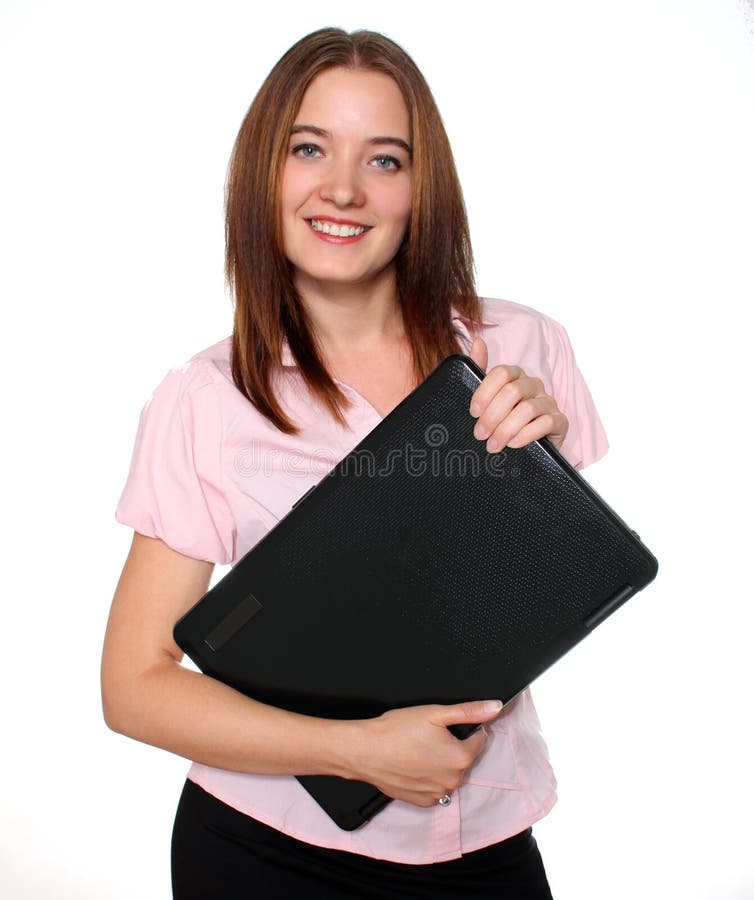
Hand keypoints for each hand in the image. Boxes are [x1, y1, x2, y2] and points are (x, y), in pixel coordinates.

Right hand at [342, 700, 502, 806]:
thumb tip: (494, 707)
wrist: (364, 750)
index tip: (446, 725)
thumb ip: (469, 711)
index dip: (465, 728)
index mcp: (460, 757)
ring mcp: (437, 793)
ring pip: (449, 773)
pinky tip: (413, 764)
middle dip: (452, 746)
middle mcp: (453, 780)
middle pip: (464, 757)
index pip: (479, 739)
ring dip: (440, 763)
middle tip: (428, 735)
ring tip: (418, 749)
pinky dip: (428, 777)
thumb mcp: (435, 712)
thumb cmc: (395, 730)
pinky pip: (435, 787)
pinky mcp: (422, 801)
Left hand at [468, 337, 568, 450]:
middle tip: (480, 434)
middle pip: (512, 391)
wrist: (525, 448)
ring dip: (506, 429)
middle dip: (492, 416)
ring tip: (493, 445)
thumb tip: (478, 341)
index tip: (473, 412)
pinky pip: (546, 423)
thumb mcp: (487, 399)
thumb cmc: (503, 420)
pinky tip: (514, 444)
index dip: (485, 392)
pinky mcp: (560, 421)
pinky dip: (527, 434)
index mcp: (515, 376)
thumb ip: (479, 371)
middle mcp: (534, 384)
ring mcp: (548, 402)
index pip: (501, 373)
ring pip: (527, 409)